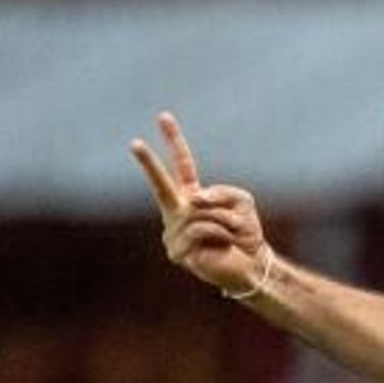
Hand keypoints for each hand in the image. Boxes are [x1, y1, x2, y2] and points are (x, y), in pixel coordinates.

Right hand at [129, 114, 270, 296]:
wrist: (250, 266)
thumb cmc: (245, 235)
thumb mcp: (240, 201)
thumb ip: (220, 193)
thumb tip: (194, 201)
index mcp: (191, 197)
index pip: (181, 165)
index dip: (174, 140)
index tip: (164, 116)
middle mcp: (177, 213)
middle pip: (160, 184)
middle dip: (147, 163)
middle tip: (133, 143)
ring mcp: (174, 233)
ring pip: (197, 211)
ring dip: (223, 220)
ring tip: (230, 236)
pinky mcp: (178, 251)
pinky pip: (201, 228)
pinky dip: (220, 233)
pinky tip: (223, 245)